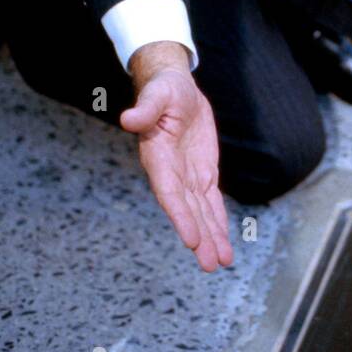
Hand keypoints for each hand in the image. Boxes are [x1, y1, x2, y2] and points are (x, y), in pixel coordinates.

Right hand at [120, 61, 233, 272]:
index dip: (180, 216)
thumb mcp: (157, 93)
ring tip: (220, 263)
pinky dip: (218, 222)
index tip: (191, 239)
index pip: (170, 192)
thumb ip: (145, 109)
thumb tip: (128, 119)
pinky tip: (223, 244)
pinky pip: (212, 202)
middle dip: (199, 237)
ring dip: (210, 236)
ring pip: (201, 212)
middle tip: (209, 264)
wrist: (175, 88)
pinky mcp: (203, 173)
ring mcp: (188, 176)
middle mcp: (172, 173)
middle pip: (187, 210)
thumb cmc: (163, 89)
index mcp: (159, 158)